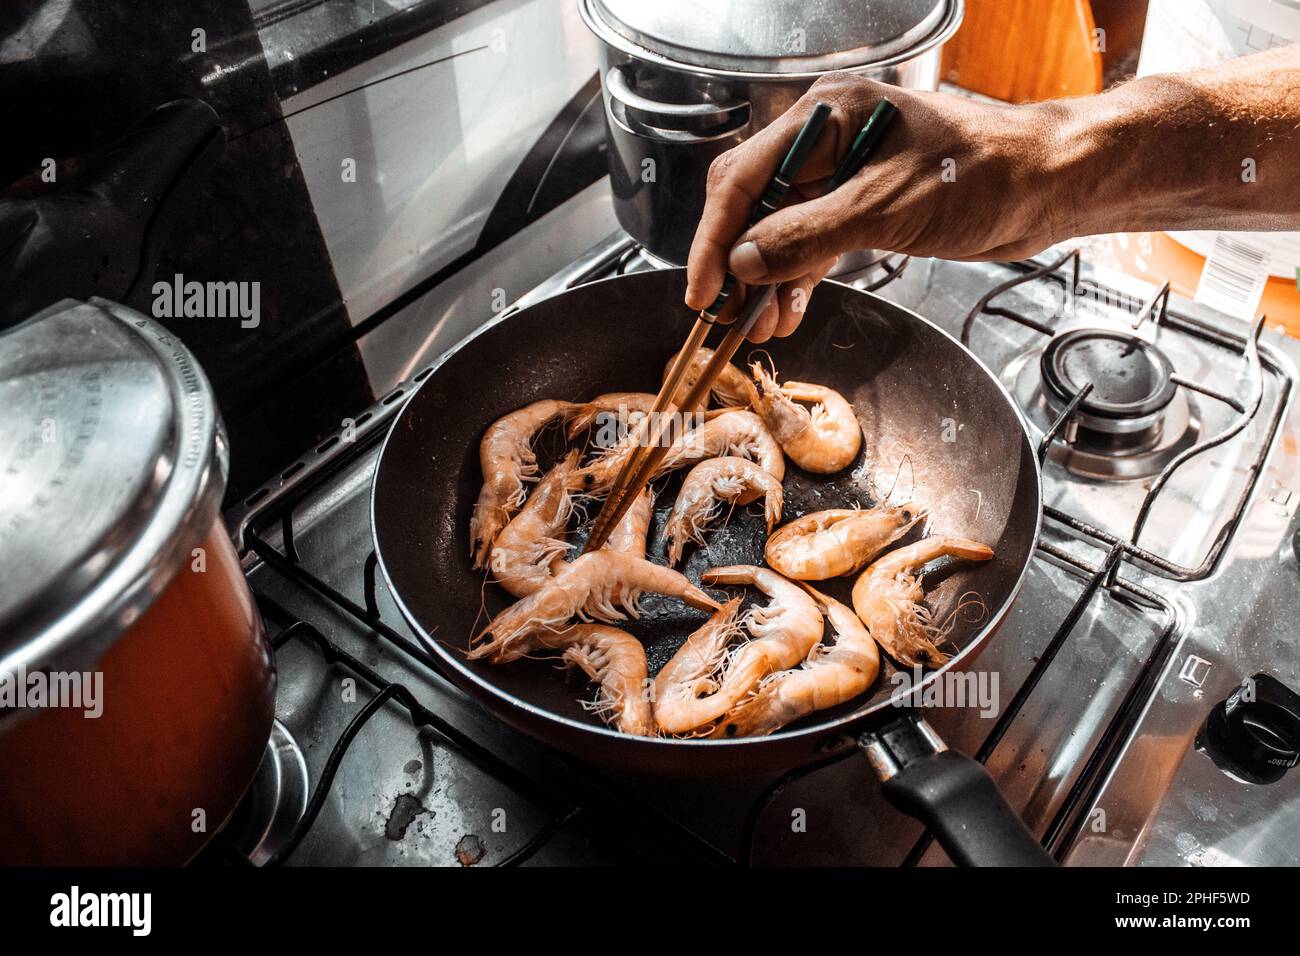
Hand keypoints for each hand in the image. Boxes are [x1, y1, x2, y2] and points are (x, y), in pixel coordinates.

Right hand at [684, 73, 1064, 340]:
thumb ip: (807, 235)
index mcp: (824, 116)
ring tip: (758, 326)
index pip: (743, 177)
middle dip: (736, 261)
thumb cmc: (983, 175)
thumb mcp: (885, 209)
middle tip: (723, 313)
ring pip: (780, 230)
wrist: (1045, 186)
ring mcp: (843, 174)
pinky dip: (797, 278)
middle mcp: (825, 140)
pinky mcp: (863, 206)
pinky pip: (811, 244)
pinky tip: (788, 311)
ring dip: (766, 279)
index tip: (701, 288)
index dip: (715, 237)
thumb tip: (745, 262)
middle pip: (753, 203)